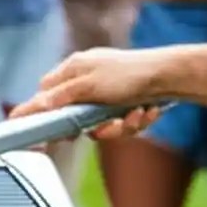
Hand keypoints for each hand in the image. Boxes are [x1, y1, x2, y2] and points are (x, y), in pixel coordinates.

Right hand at [9, 48, 167, 139]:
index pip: (45, 93)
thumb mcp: (89, 85)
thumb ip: (61, 96)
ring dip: (119, 127)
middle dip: (94, 127)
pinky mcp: (124, 104)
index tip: (35, 137)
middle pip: (74, 116)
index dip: (40, 114)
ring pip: (100, 125)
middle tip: (105, 126)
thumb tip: (36, 104)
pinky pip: (120, 124)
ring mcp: (106, 93)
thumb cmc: (128, 74)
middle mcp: (87, 81)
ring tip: (135, 116)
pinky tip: (147, 112)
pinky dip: (133, 122)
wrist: (170, 76)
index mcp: (73, 69)